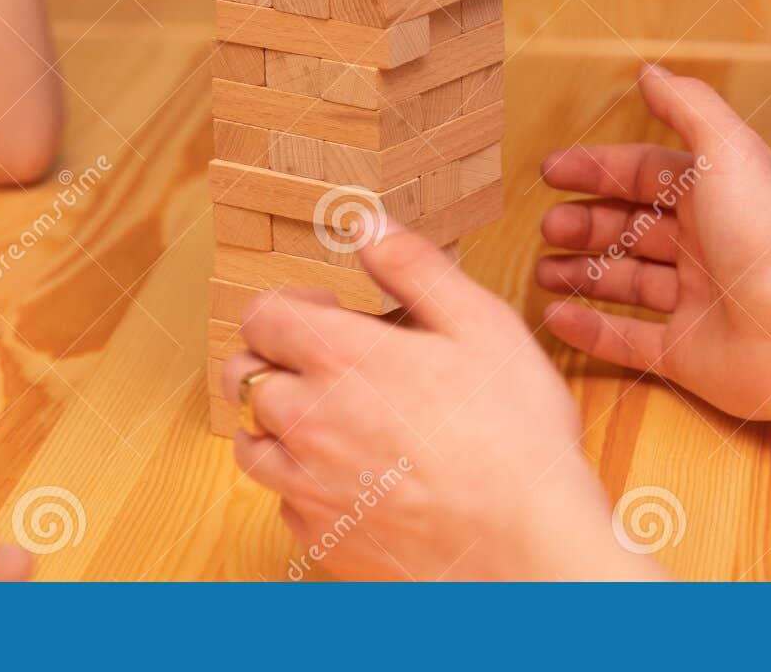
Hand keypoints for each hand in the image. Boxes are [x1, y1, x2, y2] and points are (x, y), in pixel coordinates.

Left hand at [226, 227, 663, 580]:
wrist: (527, 549)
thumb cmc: (514, 435)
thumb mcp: (479, 323)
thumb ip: (413, 266)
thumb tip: (367, 222)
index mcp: (337, 358)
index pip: (261, 314)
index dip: (293, 305)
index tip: (329, 312)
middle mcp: (304, 422)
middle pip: (243, 375)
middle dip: (277, 358)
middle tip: (329, 363)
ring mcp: (306, 487)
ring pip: (251, 442)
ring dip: (278, 422)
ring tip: (334, 419)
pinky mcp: (320, 540)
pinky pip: (283, 500)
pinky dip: (304, 482)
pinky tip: (355, 475)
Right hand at [537, 66, 770, 423]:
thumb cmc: (767, 232)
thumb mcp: (725, 148)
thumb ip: (686, 106)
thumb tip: (650, 71)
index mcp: (716, 196)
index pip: (645, 174)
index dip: (598, 170)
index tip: (550, 171)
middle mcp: (708, 247)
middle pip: (634, 228)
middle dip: (587, 224)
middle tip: (547, 226)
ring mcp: (698, 302)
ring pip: (629, 283)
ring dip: (583, 273)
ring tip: (543, 269)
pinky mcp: (688, 354)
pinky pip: (629, 340)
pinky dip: (591, 330)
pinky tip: (554, 316)